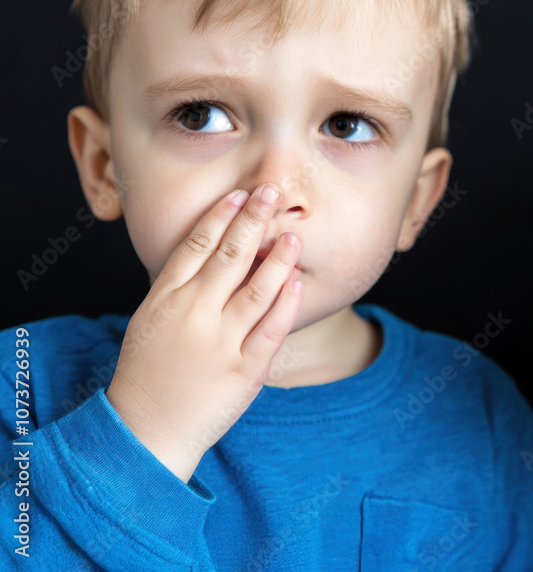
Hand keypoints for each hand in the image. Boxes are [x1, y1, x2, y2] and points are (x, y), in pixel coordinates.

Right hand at [106, 183, 303, 482]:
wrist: (146, 428)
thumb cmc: (149, 369)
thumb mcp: (151, 319)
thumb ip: (180, 285)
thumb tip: (212, 246)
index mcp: (166, 299)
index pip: (196, 246)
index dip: (220, 217)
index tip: (239, 194)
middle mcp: (193, 316)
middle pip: (229, 257)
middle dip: (253, 220)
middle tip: (273, 192)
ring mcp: (220, 344)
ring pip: (257, 291)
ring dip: (279, 259)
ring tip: (294, 236)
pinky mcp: (244, 371)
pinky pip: (271, 331)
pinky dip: (287, 305)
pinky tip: (299, 283)